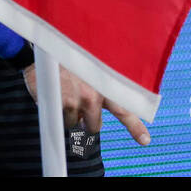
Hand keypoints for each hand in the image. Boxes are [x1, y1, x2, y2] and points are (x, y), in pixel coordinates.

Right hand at [22, 62, 149, 145]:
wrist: (46, 50)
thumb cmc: (69, 61)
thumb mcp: (88, 70)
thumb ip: (98, 91)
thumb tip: (91, 119)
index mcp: (106, 84)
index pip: (124, 108)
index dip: (135, 126)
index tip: (145, 140)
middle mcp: (96, 92)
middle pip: (95, 125)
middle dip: (88, 122)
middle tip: (79, 109)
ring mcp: (80, 99)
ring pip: (76, 123)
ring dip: (70, 114)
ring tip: (64, 93)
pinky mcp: (65, 103)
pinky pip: (62, 120)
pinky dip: (57, 112)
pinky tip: (56, 94)